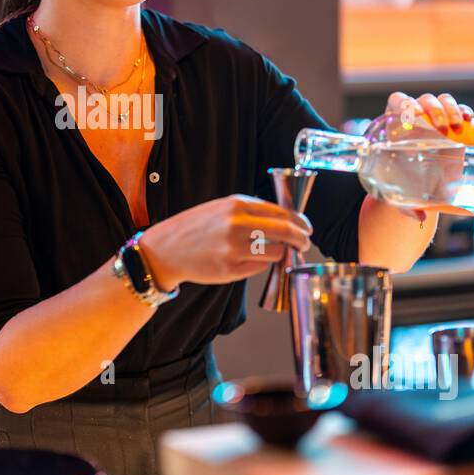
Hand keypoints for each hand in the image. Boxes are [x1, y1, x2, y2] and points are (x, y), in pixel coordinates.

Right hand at [136, 194, 311, 292]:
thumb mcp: (223, 207)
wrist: (167, 249)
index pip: (282, 213)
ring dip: (281, 254)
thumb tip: (288, 221)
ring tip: (274, 253)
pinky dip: (261, 265)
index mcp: (237, 204)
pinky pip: (259, 268)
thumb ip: (254, 211)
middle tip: (305, 244)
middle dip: (301, 240)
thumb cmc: (197, 226)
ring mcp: (233, 249)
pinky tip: (250, 260)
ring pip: (276, 253)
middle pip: (286, 232)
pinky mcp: (230, 270)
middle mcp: (236, 225)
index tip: (307, 228)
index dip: (300, 222)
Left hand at [384, 91, 473, 222]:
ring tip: (456, 126)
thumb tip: (420, 218)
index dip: (404, 103)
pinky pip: (461, 111)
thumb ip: (406, 207)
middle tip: (440, 127)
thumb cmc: (404, 185)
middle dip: (433, 108)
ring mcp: (436, 121)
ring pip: (443, 101)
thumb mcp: (400, 195)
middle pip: (424, 100)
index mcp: (396, 127)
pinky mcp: (454, 127)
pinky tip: (469, 120)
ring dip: (451, 108)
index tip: (412, 116)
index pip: (397, 101)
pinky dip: (465, 112)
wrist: (421, 185)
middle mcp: (416, 119)